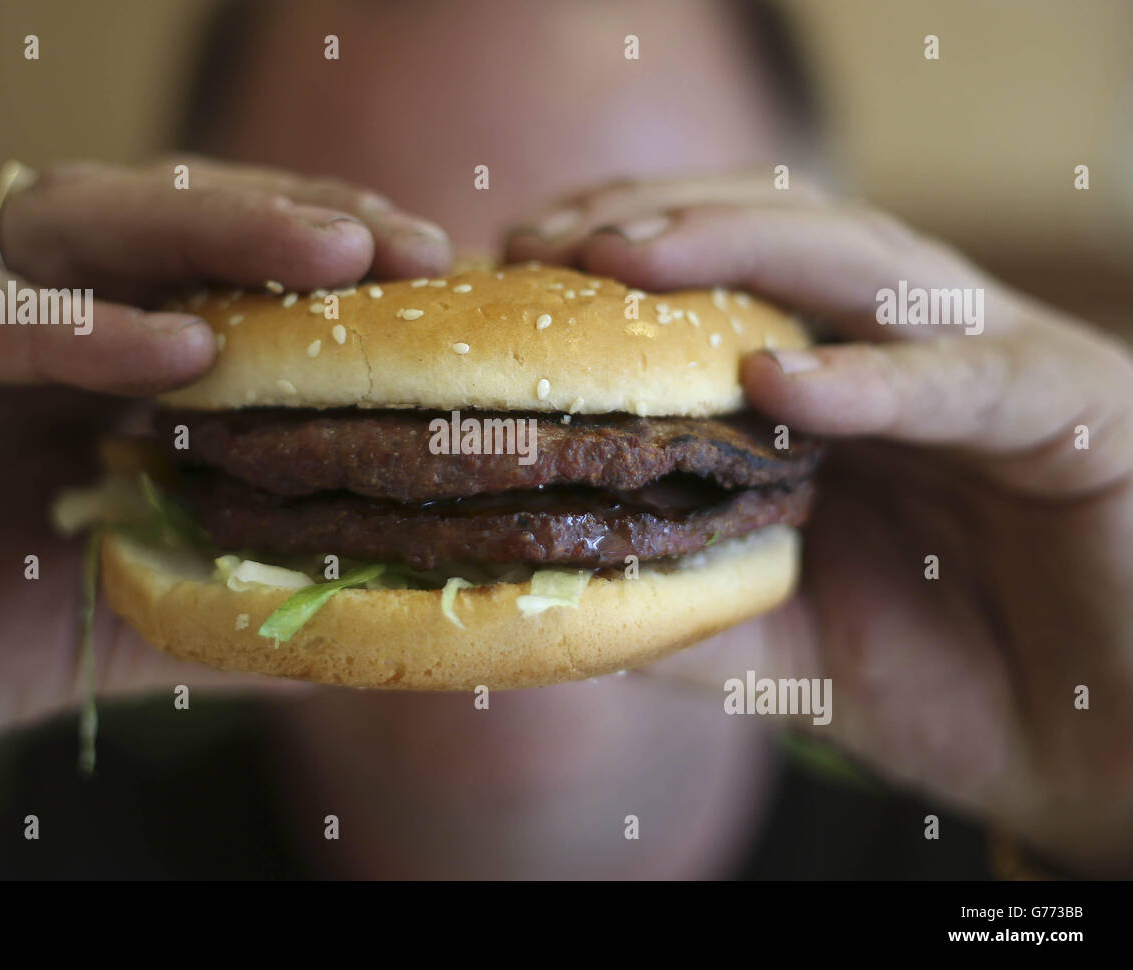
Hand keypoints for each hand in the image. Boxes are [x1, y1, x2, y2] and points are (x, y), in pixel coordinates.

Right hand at [0, 158, 451, 818]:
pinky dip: (76, 326)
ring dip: (217, 231)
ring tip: (335, 252)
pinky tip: (175, 350)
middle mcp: (45, 309)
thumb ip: (238, 603)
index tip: (449, 297)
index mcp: (112, 357)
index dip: (343, 285)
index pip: (240, 287)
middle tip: (418, 249)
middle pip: (186, 226)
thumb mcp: (128, 613)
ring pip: (93, 221)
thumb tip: (374, 617)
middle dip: (307, 230)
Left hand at [507, 174, 1132, 875]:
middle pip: (779, 238)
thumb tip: (557, 595)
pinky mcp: (1077, 410)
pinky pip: (969, 380)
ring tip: (631, 259)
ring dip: (744, 250)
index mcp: (841, 385)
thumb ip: (690, 608)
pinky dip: (874, 377)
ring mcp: (993, 365)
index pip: (722, 283)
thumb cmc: (954, 683)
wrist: (1101, 753)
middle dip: (659, 224)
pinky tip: (780, 380)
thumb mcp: (788, 646)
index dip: (617, 260)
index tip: (510, 266)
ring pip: (868, 266)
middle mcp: (909, 351)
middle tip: (546, 239)